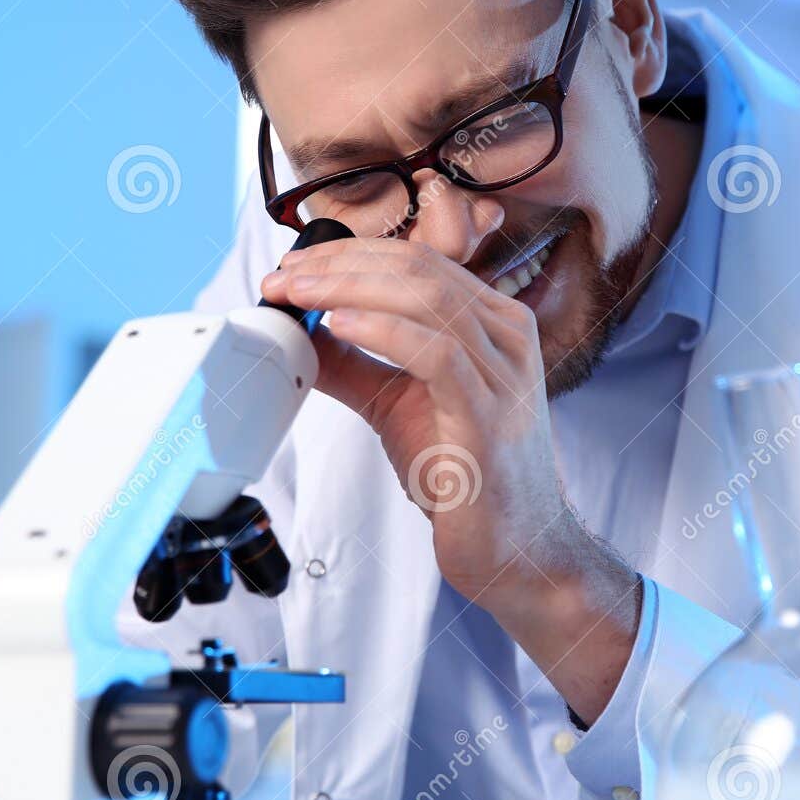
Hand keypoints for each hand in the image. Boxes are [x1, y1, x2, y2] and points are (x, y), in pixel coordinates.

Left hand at [260, 239, 639, 718]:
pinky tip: (339, 327)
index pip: (419, 259)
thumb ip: (355, 365)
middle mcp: (508, 337)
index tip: (293, 267)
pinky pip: (437, 354)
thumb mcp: (399, 403)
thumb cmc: (468, 472)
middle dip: (339, 264)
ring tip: (299, 295)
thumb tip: (300, 332)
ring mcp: (505, 374)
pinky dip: (382, 331)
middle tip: (283, 277)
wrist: (516, 546)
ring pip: (426, 297)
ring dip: (349, 288)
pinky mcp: (489, 417)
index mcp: (495, 322)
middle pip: (419, 267)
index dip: (348, 253)